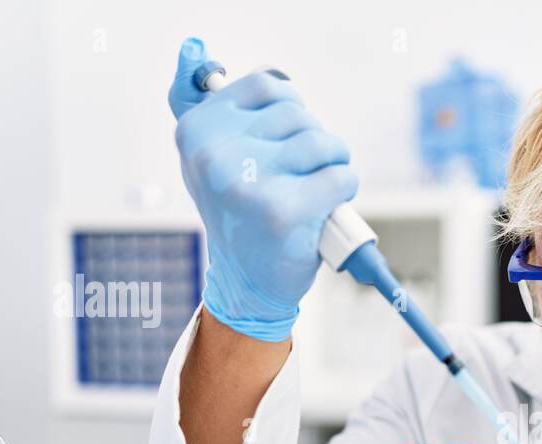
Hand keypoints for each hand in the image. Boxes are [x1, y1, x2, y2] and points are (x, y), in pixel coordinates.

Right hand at [168, 38, 357, 340]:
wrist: (247, 283)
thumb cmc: (243, 214)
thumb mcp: (214, 160)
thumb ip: (221, 113)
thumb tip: (217, 62)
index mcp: (196, 131)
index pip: (267, 86)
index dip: (291, 111)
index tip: (286, 139)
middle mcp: (214, 153)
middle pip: (299, 115)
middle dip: (315, 142)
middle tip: (302, 175)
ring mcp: (248, 182)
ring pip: (323, 142)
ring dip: (334, 164)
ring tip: (318, 188)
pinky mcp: (283, 212)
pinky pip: (340, 176)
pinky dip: (345, 188)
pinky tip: (328, 206)